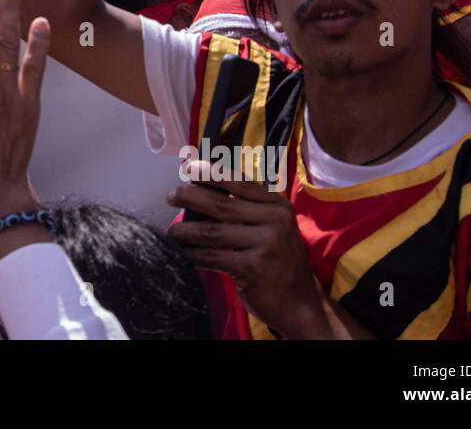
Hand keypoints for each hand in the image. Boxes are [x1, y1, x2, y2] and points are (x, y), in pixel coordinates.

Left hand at [166, 164, 327, 337]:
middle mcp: (275, 220)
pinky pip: (212, 256)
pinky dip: (192, 254)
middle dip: (189, 197)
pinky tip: (182, 253)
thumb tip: (199, 189)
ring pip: (211, 232)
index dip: (210, 172)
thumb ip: (246, 208)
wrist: (299, 302)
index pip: (238, 182)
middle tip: (171, 196)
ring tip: (171, 231)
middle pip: (220, 204)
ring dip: (185, 231)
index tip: (187, 167)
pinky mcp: (254, 267)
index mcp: (278, 205)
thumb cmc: (277, 260)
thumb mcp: (272, 227)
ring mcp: (266, 244)